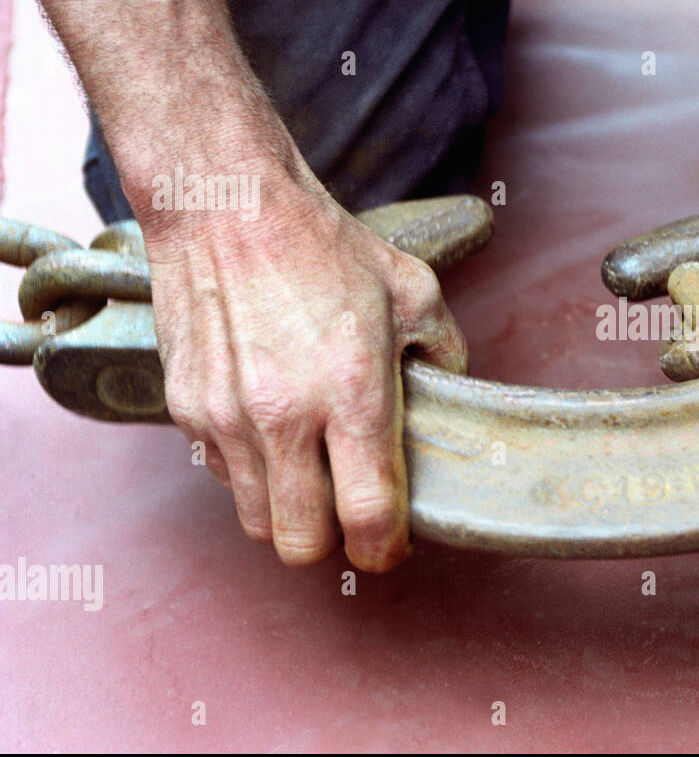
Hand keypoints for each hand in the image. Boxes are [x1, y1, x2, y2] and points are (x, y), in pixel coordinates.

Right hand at [147, 174, 465, 568]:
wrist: (227, 207)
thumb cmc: (320, 246)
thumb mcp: (414, 292)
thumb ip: (444, 354)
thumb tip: (452, 396)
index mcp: (352, 392)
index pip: (368, 516)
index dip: (385, 549)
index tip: (392, 545)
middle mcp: (285, 416)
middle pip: (303, 543)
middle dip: (334, 543)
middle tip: (351, 516)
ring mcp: (228, 417)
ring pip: (257, 520)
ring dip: (290, 514)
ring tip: (312, 477)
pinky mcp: (188, 409)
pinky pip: (224, 476)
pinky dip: (252, 475)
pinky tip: (274, 437)